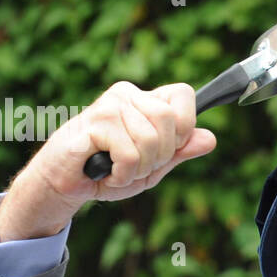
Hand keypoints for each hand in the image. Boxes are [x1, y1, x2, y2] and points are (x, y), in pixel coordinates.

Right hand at [0, 81, 215, 240]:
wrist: (66, 183)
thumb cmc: (109, 171)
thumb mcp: (154, 166)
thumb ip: (180, 152)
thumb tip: (210, 138)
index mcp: (145, 100)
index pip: (183, 93)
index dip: (186, 125)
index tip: (170, 148)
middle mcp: (128, 95)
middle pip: (171, 121)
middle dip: (162, 155)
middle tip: (139, 166)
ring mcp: (110, 105)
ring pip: (151, 141)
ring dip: (139, 169)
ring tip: (119, 170)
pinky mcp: (95, 123)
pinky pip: (129, 155)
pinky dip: (123, 174)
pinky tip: (107, 173)